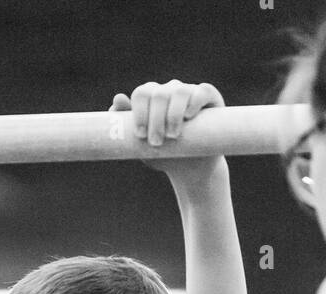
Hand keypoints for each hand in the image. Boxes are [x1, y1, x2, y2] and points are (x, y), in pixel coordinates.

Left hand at [109, 80, 224, 186]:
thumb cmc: (166, 155)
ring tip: (173, 136)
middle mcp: (170, 91)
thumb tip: (116, 100)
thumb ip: (127, 125)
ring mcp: (190, 93)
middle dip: (155, 119)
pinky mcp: (210, 99)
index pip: (142, 93)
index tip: (140, 135)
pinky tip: (189, 116)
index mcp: (152, 98)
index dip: (139, 112)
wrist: (192, 171)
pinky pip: (202, 91)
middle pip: (159, 94)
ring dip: (173, 114)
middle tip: (156, 142)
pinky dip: (194, 101)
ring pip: (179, 91)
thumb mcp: (143, 145)